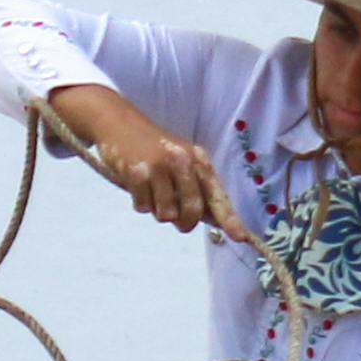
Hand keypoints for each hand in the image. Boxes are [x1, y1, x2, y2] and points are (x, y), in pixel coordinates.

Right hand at [52, 84, 231, 235]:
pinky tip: (137, 185)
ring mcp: (160, 167)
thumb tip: (214, 220)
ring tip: (152, 191)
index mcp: (199, 160)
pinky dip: (140, 202)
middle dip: (184, 223)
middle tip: (176, 218)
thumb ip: (197, 188)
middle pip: (192, 212)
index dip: (230, 219)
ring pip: (166, 214)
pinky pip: (143, 207)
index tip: (241, 237)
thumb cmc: (154, 148)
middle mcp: (183, 162)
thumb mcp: (181, 161)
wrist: (119, 123)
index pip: (217, 195)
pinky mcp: (137, 173)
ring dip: (158, 210)